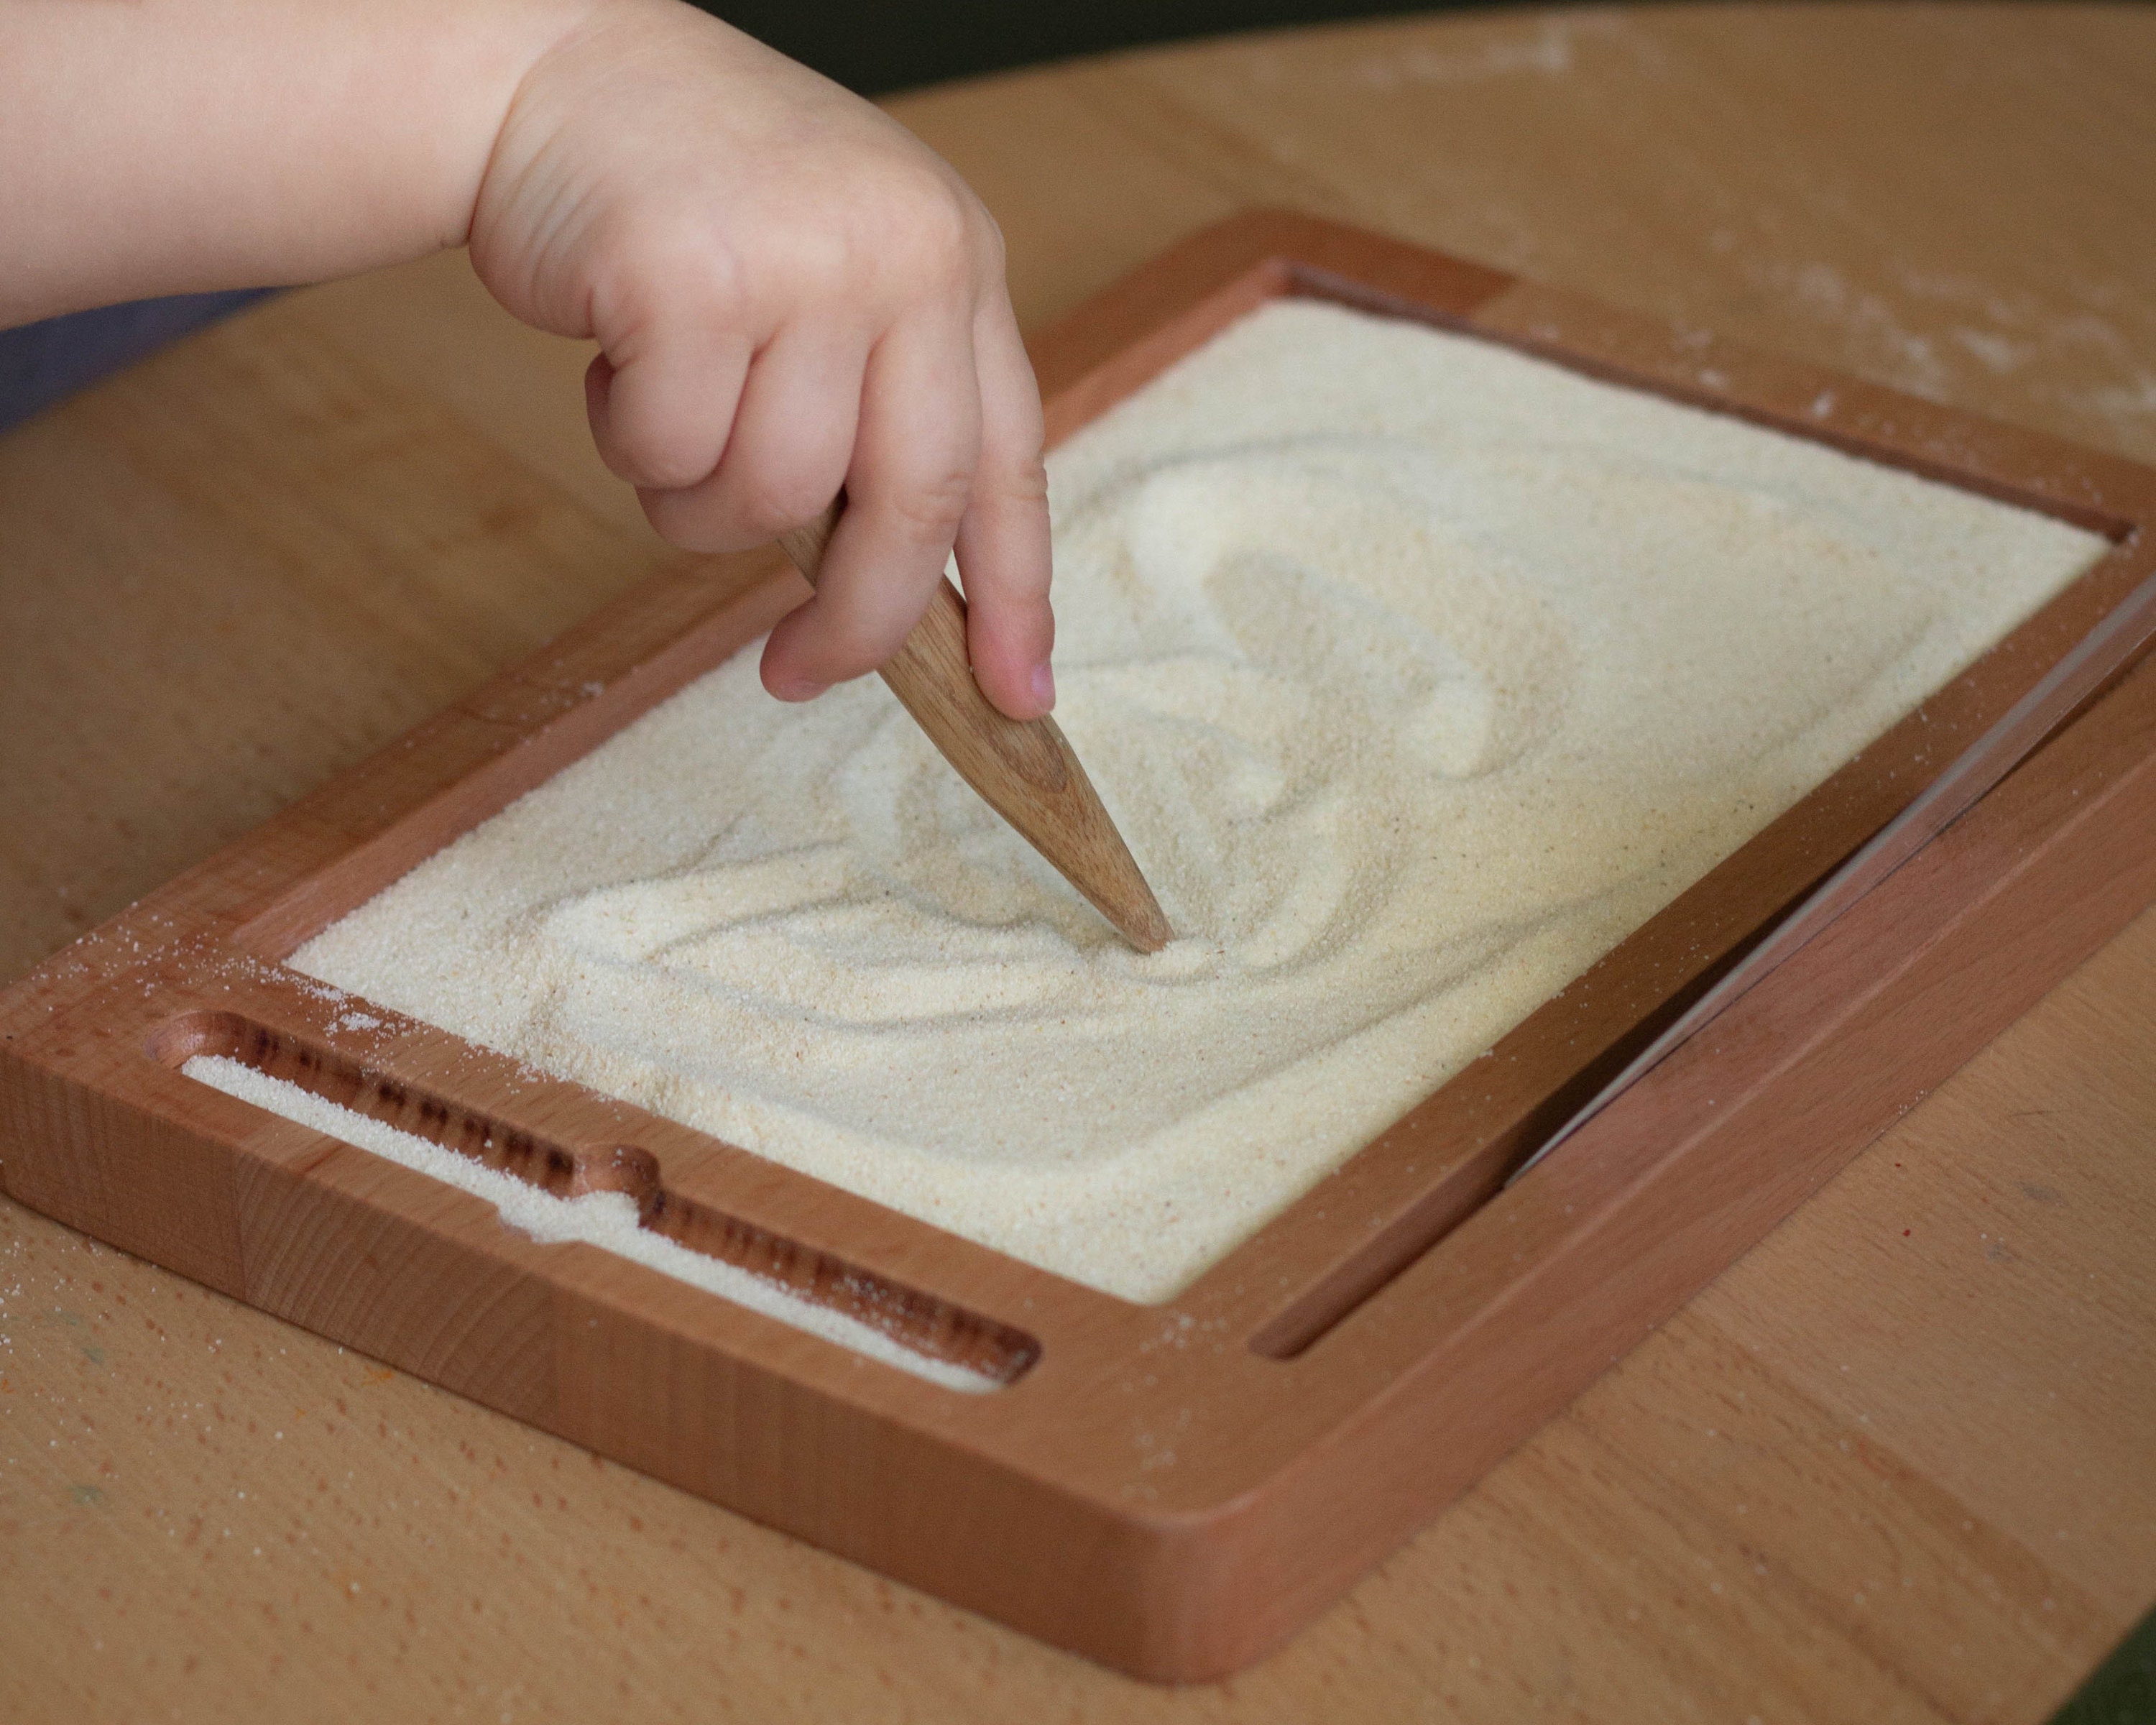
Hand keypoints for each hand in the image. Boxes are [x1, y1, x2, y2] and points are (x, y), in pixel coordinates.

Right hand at [470, 1, 1055, 718]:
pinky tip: (620, 362)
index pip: (1010, 461)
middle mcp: (905, 255)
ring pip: (773, 495)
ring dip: (702, 505)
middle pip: (913, 507)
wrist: (558, 72)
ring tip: (668, 417)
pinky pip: (672, 452)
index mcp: (957, 263)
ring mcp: (805, 260)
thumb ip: (881, 409)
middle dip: (858, 621)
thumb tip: (897, 596)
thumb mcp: (837, 280)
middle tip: (798, 673)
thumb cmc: (697, 205)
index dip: (1016, 594)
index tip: (1019, 696)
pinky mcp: (692, 275)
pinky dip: (632, 443)